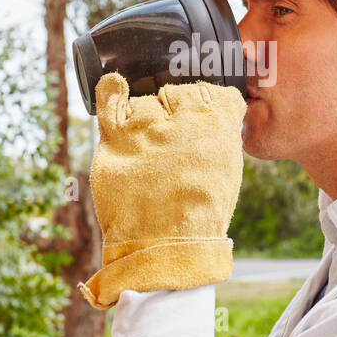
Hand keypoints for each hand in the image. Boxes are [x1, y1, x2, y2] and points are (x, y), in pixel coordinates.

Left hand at [78, 71, 246, 309]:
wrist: (166, 247)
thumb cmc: (199, 215)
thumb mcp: (225, 170)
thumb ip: (218, 137)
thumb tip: (212, 119)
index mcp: (218, 124)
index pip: (209, 91)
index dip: (201, 103)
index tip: (195, 118)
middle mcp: (184, 118)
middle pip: (174, 93)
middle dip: (173, 111)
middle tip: (170, 140)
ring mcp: (147, 126)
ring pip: (144, 102)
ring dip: (144, 117)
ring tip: (146, 147)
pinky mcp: (116, 138)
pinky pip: (110, 100)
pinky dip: (111, 91)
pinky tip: (114, 89)